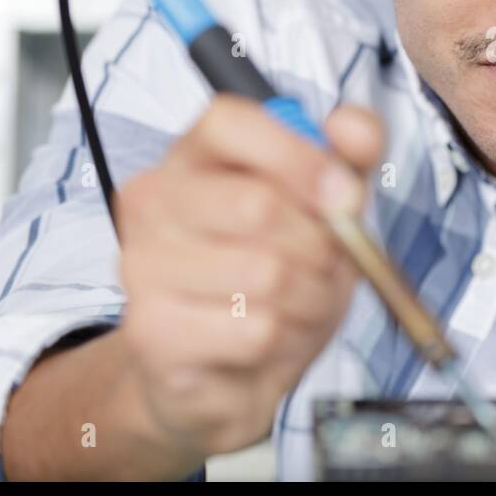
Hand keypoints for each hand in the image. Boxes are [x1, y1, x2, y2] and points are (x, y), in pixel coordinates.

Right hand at [114, 94, 383, 458]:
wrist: (227, 371)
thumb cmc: (276, 274)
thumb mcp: (325, 208)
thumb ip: (349, 155)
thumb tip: (352, 126)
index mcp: (193, 157)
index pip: (230, 124)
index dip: (298, 156)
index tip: (344, 193)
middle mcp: (152, 202)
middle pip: (259, 204)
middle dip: (319, 245)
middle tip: (323, 263)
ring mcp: (142, 266)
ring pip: (266, 273)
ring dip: (310, 298)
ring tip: (298, 304)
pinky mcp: (150, 333)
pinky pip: (255, 329)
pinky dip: (284, 339)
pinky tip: (269, 339)